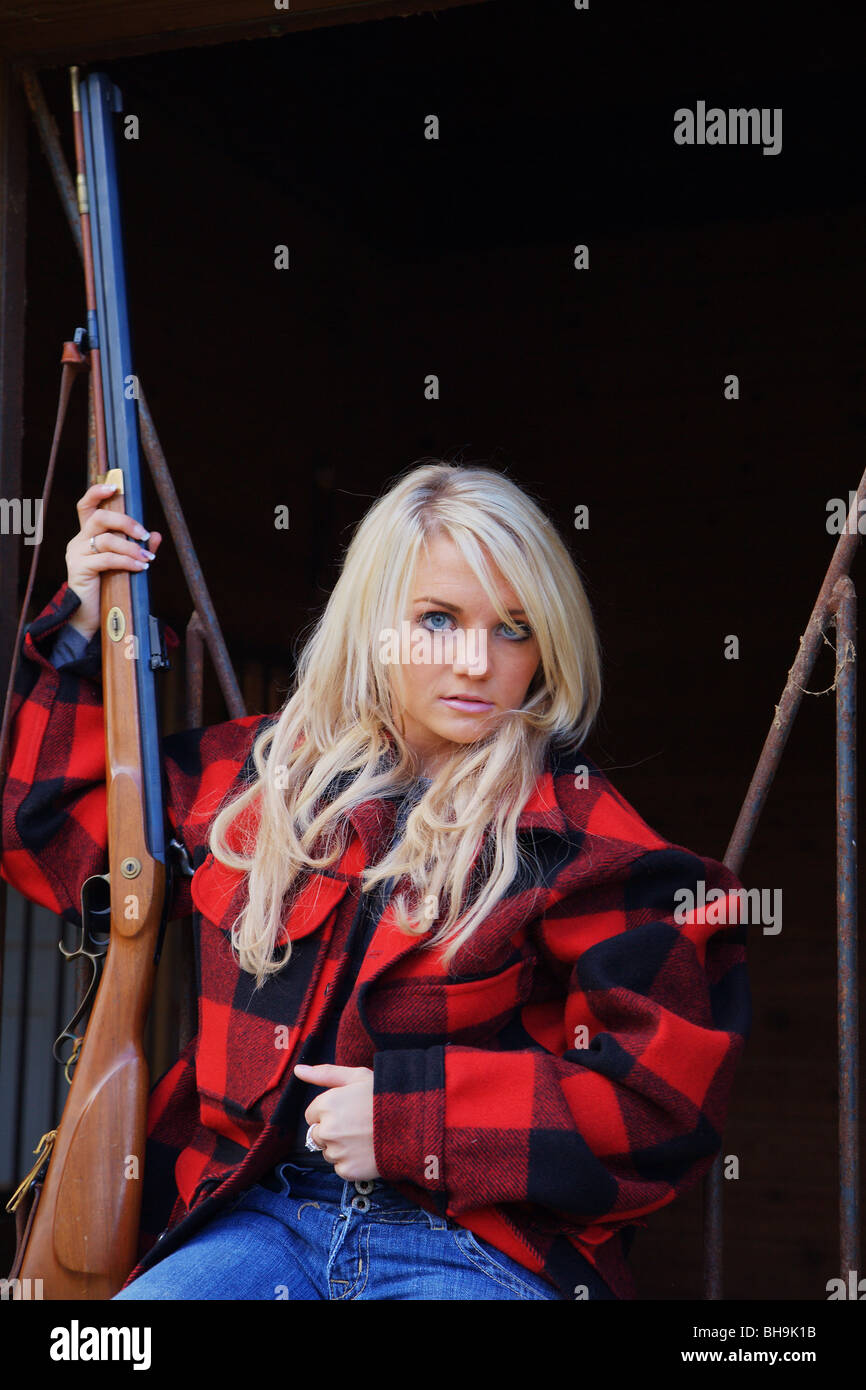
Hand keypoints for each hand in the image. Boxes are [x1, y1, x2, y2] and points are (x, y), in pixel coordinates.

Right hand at [65, 481, 162, 640]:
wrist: (89, 616)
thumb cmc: (107, 588)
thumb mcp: (125, 564)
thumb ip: (139, 548)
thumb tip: (157, 534)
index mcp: (87, 535)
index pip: (86, 506)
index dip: (97, 493)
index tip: (115, 487)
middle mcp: (79, 541)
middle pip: (99, 517)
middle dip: (125, 522)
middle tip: (144, 534)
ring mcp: (77, 554)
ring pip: (106, 539)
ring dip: (131, 548)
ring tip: (147, 559)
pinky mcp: (80, 569)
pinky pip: (106, 559)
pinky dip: (127, 561)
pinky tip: (140, 567)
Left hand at [294, 1063, 380, 1180]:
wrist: (414, 1124)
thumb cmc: (385, 1096)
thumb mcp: (357, 1076)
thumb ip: (325, 1073)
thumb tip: (298, 1070)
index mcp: (327, 1104)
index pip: (312, 1115)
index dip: (329, 1112)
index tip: (349, 1110)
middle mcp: (327, 1129)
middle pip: (317, 1135)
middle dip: (332, 1131)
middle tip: (357, 1124)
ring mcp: (337, 1152)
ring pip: (328, 1152)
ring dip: (341, 1147)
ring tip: (364, 1137)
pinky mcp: (348, 1170)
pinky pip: (340, 1168)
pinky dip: (351, 1163)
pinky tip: (367, 1151)